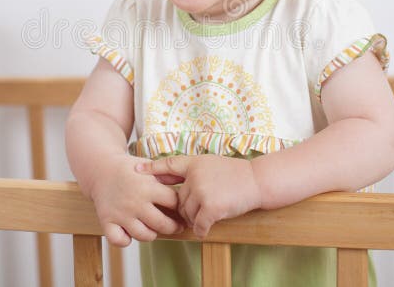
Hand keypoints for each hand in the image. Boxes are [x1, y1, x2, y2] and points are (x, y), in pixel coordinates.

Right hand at [89, 154, 182, 246]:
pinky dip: (125, 240)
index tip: (181, 208)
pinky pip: (119, 240)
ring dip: (152, 234)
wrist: (101, 169)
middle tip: (177, 226)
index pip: (173, 202)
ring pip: (144, 235)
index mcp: (147, 187)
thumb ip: (167, 176)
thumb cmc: (130, 169)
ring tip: (155, 229)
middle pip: (162, 224)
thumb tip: (187, 184)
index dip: (180, 205)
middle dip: (173, 227)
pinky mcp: (107, 221)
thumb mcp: (149, 167)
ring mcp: (121, 213)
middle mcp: (135, 202)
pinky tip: (129, 233)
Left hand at [136, 155, 261, 238]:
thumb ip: (190, 170)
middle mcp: (195, 176)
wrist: (257, 180)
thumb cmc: (235, 173)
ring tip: (210, 211)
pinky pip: (198, 225)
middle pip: (179, 200)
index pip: (168, 165)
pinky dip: (202, 229)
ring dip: (195, 218)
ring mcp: (202, 191)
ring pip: (187, 214)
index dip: (151, 168)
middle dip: (187, 207)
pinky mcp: (211, 207)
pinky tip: (206, 228)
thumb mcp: (210, 163)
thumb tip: (166, 178)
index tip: (135, 170)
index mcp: (194, 163)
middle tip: (203, 206)